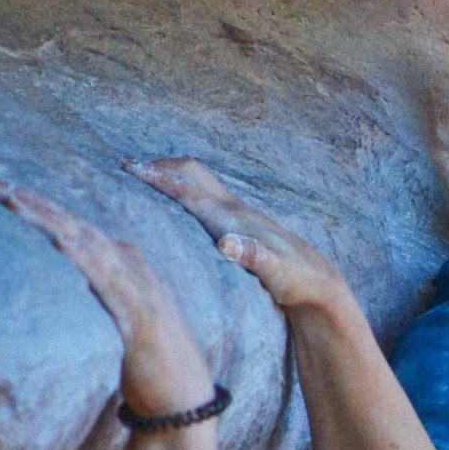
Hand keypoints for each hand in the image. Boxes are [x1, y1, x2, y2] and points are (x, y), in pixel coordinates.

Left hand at [0, 180, 215, 417]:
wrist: (185, 402)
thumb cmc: (150, 368)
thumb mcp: (119, 324)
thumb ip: (98, 301)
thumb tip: (61, 290)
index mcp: (128, 269)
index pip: (80, 230)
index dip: (44, 209)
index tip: (6, 193)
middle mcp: (135, 271)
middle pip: (80, 228)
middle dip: (40, 206)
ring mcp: (140, 291)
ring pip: (90, 246)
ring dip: (53, 223)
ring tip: (17, 204)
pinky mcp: (141, 318)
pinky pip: (107, 281)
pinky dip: (84, 259)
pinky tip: (60, 241)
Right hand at [124, 157, 353, 316]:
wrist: (321, 282)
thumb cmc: (298, 282)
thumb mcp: (277, 274)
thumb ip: (253, 257)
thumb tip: (226, 243)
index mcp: (236, 220)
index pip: (192, 191)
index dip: (161, 179)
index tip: (131, 169)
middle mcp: (237, 210)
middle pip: (194, 174)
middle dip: (161, 167)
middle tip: (127, 166)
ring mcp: (240, 214)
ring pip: (200, 182)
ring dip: (171, 175)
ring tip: (143, 175)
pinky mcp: (241, 224)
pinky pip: (206, 198)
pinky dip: (185, 191)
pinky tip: (176, 201)